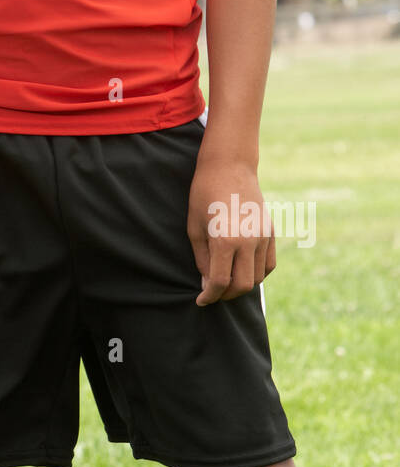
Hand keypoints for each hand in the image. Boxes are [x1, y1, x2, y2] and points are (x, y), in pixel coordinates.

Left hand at [187, 157, 275, 305]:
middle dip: (226, 295)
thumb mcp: (194, 228)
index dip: (209, 296)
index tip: (201, 300)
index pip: (219, 282)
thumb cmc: (204, 194)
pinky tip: (242, 271)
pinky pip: (268, 264)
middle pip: (242, 285)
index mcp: (225, 240)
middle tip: (213, 293)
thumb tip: (207, 284)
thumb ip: (202, 259)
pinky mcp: (271, 232)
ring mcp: (263, 237)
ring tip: (226, 282)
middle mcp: (248, 241)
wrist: (229, 166)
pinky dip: (257, 274)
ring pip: (257, 277)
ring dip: (241, 286)